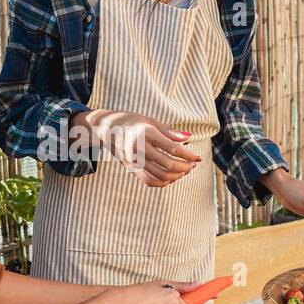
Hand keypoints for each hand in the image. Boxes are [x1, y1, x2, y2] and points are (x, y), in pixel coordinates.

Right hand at [74, 110, 202, 187]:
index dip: (188, 155)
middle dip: (185, 167)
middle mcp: (140, 148)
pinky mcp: (130, 168)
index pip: (173, 148)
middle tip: (193, 165)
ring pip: (160, 175)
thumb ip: (169, 131)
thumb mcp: (150, 121)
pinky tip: (171, 178)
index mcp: (146, 133)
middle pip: (168, 164)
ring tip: (184, 171)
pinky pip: (148, 181)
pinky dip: (162, 183)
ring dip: (176, 176)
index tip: (198, 157)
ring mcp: (134, 160)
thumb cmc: (131, 122)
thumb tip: (188, 137)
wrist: (105, 129)